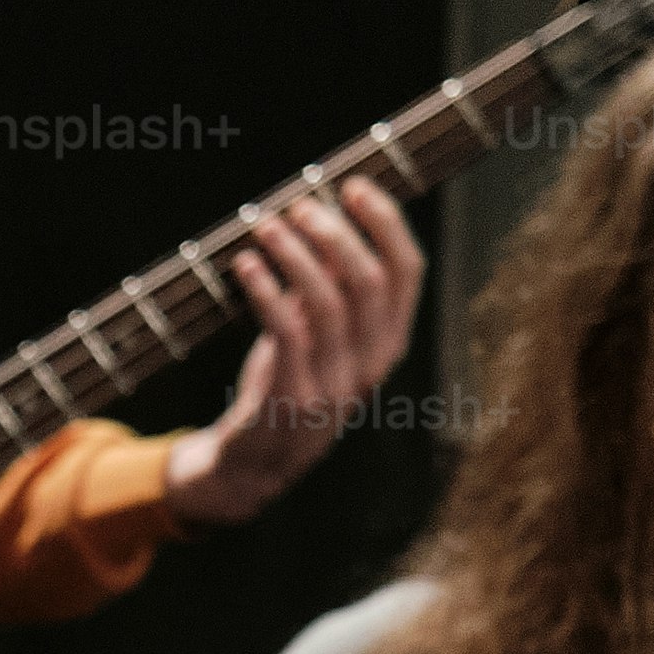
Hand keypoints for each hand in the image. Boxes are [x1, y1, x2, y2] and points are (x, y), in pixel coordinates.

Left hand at [161, 181, 420, 528]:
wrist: (253, 468)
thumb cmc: (285, 386)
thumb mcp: (318, 336)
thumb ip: (331, 288)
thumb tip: (327, 218)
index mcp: (390, 342)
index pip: (408, 270)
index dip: (385, 222)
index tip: (354, 185)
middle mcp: (372, 363)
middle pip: (368, 281)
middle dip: (335, 233)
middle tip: (299, 204)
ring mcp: (336, 385)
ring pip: (328, 303)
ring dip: (295, 255)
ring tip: (266, 226)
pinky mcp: (294, 399)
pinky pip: (287, 333)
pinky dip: (266, 292)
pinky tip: (245, 265)